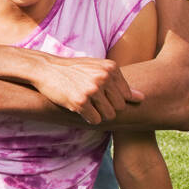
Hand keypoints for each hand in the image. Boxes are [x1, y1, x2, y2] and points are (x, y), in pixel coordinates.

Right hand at [28, 53, 142, 123]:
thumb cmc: (73, 70)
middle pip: (119, 107)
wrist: (45, 69)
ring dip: (98, 114)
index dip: (113, 100)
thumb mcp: (97, 69)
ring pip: (109, 115)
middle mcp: (104, 77)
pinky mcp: (81, 102)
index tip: (100, 96)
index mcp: (111, 68)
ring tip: (86, 104)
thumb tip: (142, 99)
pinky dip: (88, 118)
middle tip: (92, 101)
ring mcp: (92, 89)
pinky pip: (96, 120)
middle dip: (107, 108)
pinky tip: (78, 107)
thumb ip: (119, 83)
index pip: (126, 96)